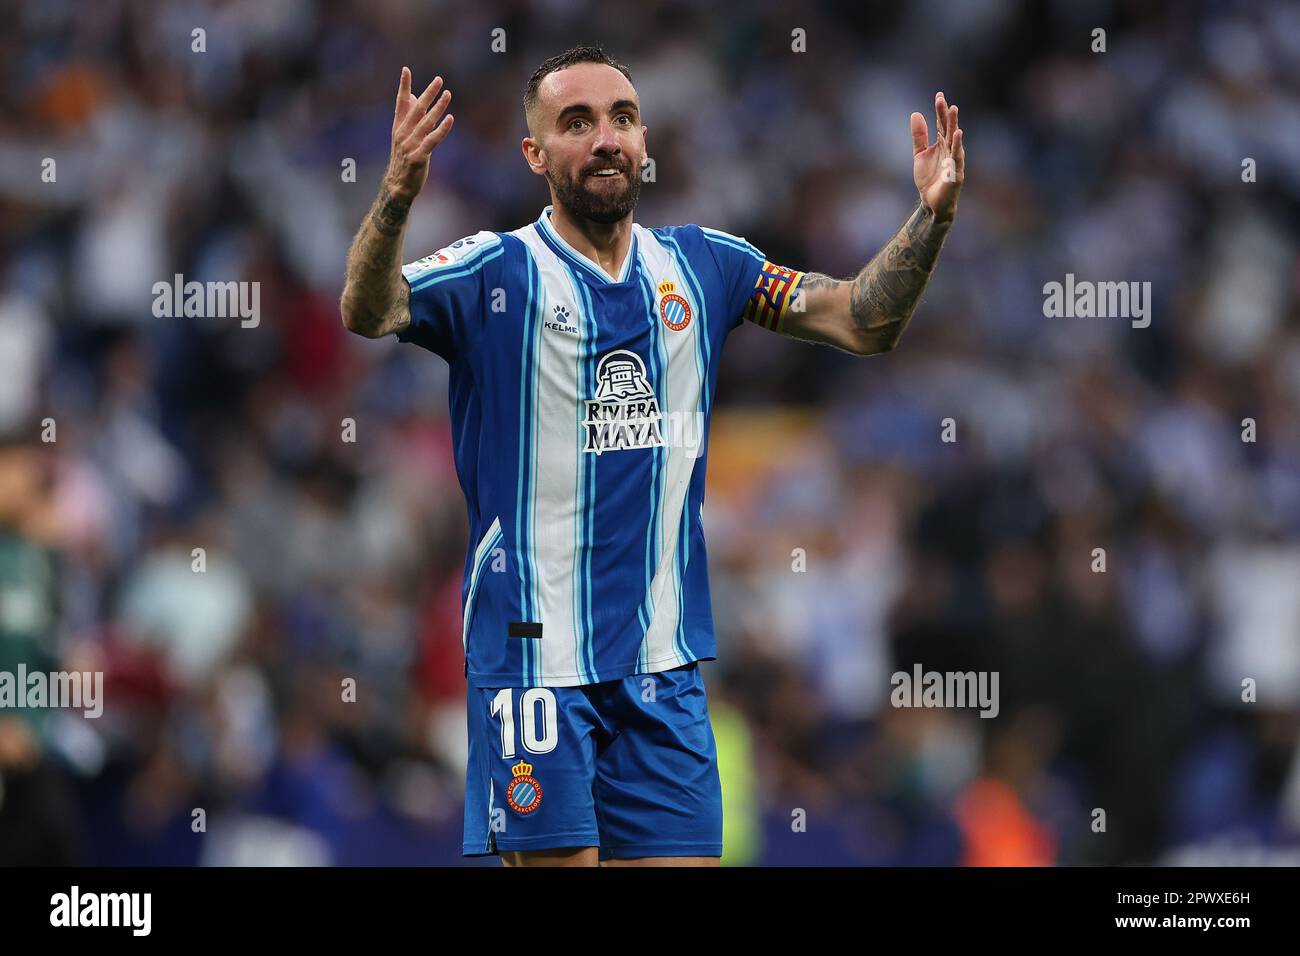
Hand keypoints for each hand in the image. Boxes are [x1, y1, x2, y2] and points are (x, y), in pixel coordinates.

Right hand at [385, 67, 454, 202]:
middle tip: (439, 79)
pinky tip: (450, 118)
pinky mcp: (419, 157)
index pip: (401, 102)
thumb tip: (417, 96)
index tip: (406, 70)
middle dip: (428, 93)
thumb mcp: (404, 137)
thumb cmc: (404, 159)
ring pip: (427, 122)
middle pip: (417, 109)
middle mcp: (403, 134)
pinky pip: (433, 140)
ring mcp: (410, 145)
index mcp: (399, 127)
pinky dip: (442, 128)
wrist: (398, 185)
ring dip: (438, 107)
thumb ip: (410, 117)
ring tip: (448, 94)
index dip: (404, 86)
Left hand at [910, 92, 963, 221]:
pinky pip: (957, 157)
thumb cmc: (928, 179)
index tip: (939, 95)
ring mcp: (954, 161)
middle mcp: (950, 150)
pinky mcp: (955, 173)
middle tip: (942, 99)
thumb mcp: (919, 155)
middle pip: (948, 128)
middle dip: (946, 114)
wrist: (930, 203)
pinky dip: (957, 145)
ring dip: (954, 124)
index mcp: (942, 145)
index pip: (942, 124)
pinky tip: (957, 134)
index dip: (940, 111)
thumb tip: (916, 114)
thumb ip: (919, 136)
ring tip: (953, 110)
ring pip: (954, 140)